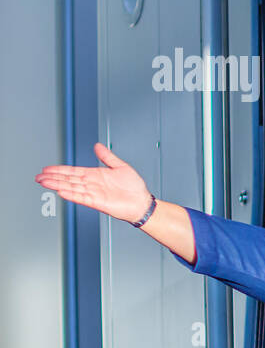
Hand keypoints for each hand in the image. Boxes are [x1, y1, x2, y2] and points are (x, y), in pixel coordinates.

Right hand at [34, 142, 152, 222]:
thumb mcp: (120, 166)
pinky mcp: (98, 202)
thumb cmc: (134, 188)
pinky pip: (82, 197)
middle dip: (52, 177)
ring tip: (44, 182)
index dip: (59, 170)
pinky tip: (61, 191)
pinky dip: (71, 194)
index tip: (46, 169)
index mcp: (95, 175)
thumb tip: (98, 146)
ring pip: (71, 188)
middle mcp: (92, 185)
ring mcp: (94, 193)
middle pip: (68, 180)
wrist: (142, 202)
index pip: (73, 171)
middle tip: (38, 177)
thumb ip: (107, 157)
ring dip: (57, 185)